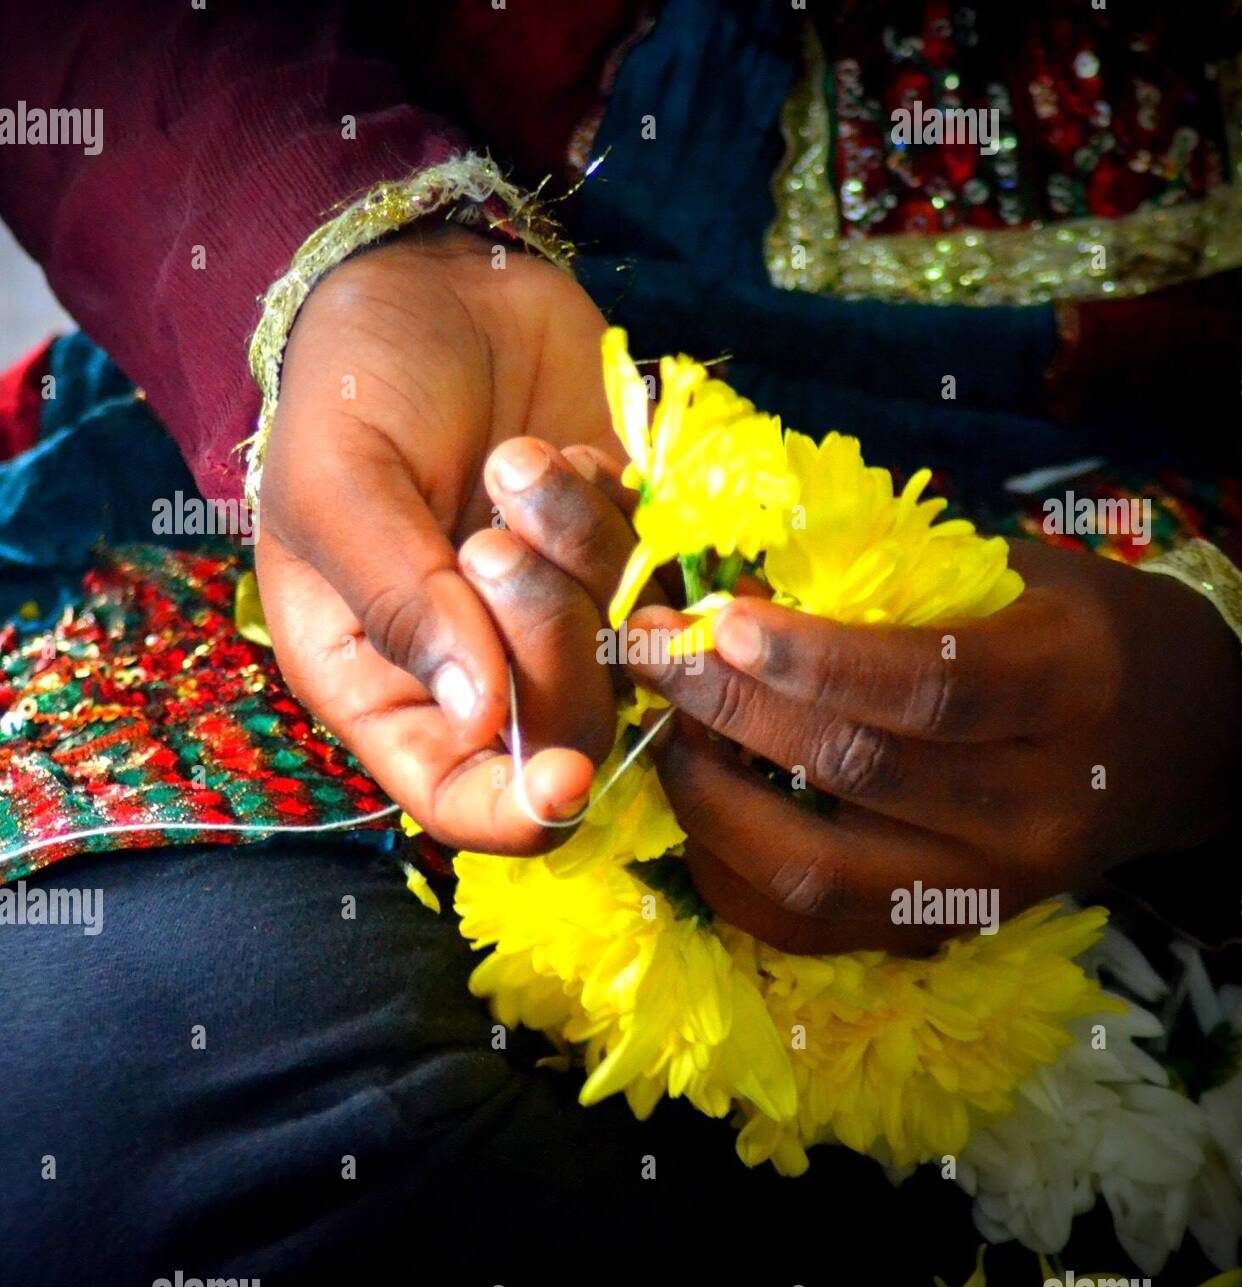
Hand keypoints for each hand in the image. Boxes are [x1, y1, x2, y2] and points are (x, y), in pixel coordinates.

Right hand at [254, 227, 623, 851]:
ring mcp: (562, 612)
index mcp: (383, 681)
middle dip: (544, 634)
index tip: (566, 780)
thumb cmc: (350, 383)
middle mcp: (481, 668)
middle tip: (494, 534)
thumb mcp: (337, 486)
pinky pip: (663, 574)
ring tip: (520, 461)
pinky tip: (570, 458)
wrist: (428, 278)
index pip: (458, 798)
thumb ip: (400, 604)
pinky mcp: (622, 553)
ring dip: (582, 554)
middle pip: (561, 727)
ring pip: (623, 652)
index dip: (516, 811)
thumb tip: (482, 721)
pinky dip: (626, 518)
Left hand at [626, 542, 1241, 953]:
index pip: (925, 686)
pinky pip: (814, 928)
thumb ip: (896, 583)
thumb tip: (740, 582)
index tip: (714, 618)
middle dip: (727, 711)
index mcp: (1069, 689)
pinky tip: (700, 813)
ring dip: (714, 805)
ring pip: (818, 877)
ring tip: (667, 735)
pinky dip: (735, 876)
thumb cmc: (1087, 633)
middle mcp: (1036, 807)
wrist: (1178, 746)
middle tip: (649, 654)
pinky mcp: (951, 933)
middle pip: (854, 774)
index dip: (809, 658)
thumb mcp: (1017, 575)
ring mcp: (992, 889)